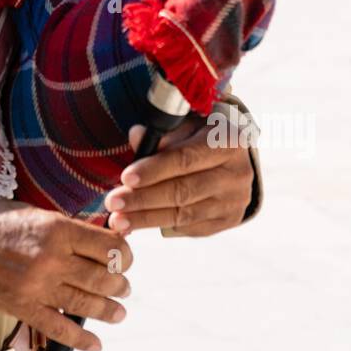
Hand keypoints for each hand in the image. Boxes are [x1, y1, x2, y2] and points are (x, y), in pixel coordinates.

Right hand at [0, 199, 132, 350]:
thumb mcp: (34, 212)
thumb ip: (65, 229)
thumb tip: (98, 243)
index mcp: (56, 228)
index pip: (108, 247)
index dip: (125, 254)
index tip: (125, 258)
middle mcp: (50, 258)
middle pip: (104, 277)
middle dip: (121, 283)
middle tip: (125, 285)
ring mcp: (36, 286)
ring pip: (87, 304)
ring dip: (110, 310)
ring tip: (119, 312)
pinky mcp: (21, 308)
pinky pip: (58, 329)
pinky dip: (82, 340)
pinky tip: (96, 344)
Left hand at [105, 111, 254, 237]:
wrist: (233, 155)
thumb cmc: (200, 133)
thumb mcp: (185, 122)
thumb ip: (162, 131)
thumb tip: (136, 136)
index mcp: (229, 141)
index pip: (186, 159)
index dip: (154, 169)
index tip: (125, 178)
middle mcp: (238, 173)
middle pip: (183, 191)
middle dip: (143, 199)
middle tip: (113, 202)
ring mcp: (235, 200)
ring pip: (184, 214)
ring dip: (146, 218)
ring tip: (116, 219)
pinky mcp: (229, 220)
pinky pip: (189, 227)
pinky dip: (160, 226)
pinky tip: (135, 224)